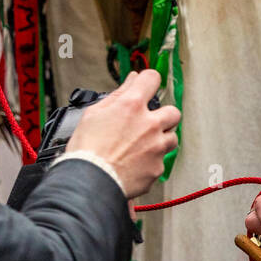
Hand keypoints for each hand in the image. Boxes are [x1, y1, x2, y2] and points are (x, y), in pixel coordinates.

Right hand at [66, 70, 180, 199]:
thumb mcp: (94, 114)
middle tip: (149, 122)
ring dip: (161, 139)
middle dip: (163, 115)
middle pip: (173, 111)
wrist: (89, 182)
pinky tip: (136, 163)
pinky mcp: (157, 168)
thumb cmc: (87, 150)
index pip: (152, 79)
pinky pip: (161, 161)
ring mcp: (156, 147)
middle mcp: (149, 124)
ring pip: (172, 138)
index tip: (146, 86)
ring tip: (143, 146)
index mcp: (131, 106)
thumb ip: (118, 95)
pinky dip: (152, 162)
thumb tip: (132, 80)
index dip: (148, 81)